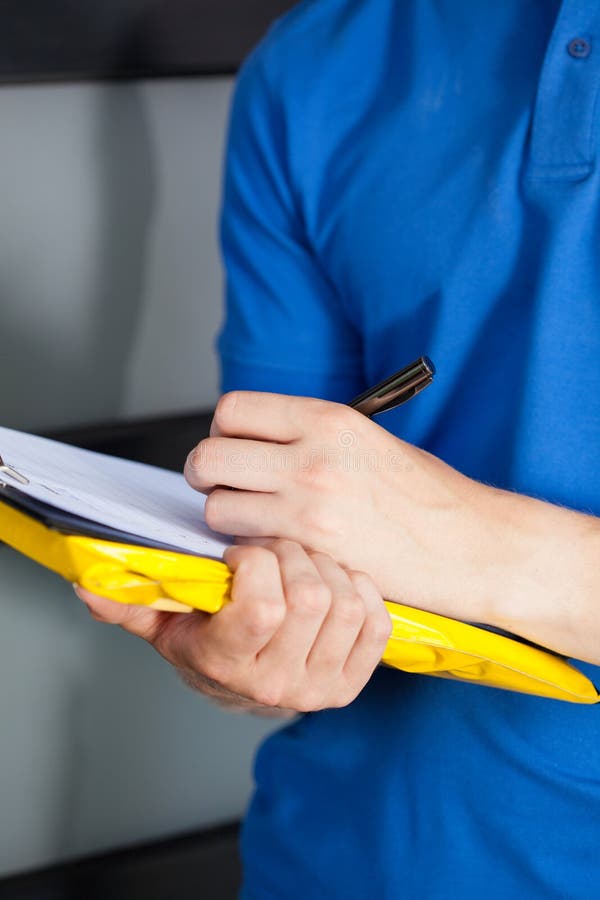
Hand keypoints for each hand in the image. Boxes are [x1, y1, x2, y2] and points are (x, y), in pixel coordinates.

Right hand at [74, 540, 391, 713]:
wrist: (249, 689)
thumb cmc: (209, 646)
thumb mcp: (166, 626)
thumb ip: (131, 605)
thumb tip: (88, 586)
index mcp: (230, 666)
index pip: (262, 607)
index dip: (256, 563)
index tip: (242, 552)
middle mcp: (280, 684)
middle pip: (309, 598)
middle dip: (292, 555)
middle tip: (276, 549)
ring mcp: (323, 685)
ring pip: (347, 602)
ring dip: (327, 567)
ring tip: (303, 564)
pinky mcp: (357, 678)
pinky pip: (376, 619)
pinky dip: (360, 588)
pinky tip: (334, 582)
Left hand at [184, 391, 507, 622]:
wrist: (472, 545)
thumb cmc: (426, 496)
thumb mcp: (368, 442)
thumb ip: (309, 438)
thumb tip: (255, 443)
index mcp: (328, 418)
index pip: (232, 410)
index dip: (222, 432)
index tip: (233, 450)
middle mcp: (313, 455)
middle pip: (210, 455)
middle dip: (207, 475)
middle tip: (225, 488)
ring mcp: (311, 504)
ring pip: (217, 507)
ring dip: (224, 517)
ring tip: (250, 524)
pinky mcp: (314, 550)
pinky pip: (246, 546)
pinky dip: (248, 550)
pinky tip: (272, 551)